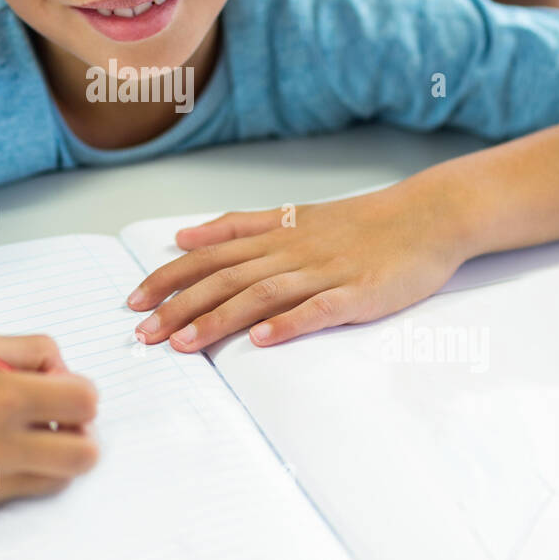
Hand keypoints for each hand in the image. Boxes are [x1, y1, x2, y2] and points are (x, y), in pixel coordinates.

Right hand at [0, 333, 98, 516]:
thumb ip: (32, 352)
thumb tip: (67, 375)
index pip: (83, 403)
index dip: (80, 390)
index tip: (65, 386)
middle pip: (83, 455)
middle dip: (79, 431)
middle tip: (56, 415)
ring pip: (55, 480)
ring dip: (50, 455)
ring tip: (20, 431)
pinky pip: (15, 492)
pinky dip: (13, 472)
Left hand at [128, 184, 465, 351]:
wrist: (425, 216)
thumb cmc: (358, 224)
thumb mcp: (291, 216)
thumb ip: (237, 227)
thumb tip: (182, 236)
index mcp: (274, 236)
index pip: (208, 257)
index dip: (168, 279)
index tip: (133, 302)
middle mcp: (291, 252)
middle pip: (226, 279)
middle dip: (180, 307)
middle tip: (143, 334)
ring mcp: (325, 272)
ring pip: (262, 295)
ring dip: (220, 319)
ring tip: (185, 343)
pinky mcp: (358, 293)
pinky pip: (319, 308)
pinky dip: (290, 323)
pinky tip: (263, 340)